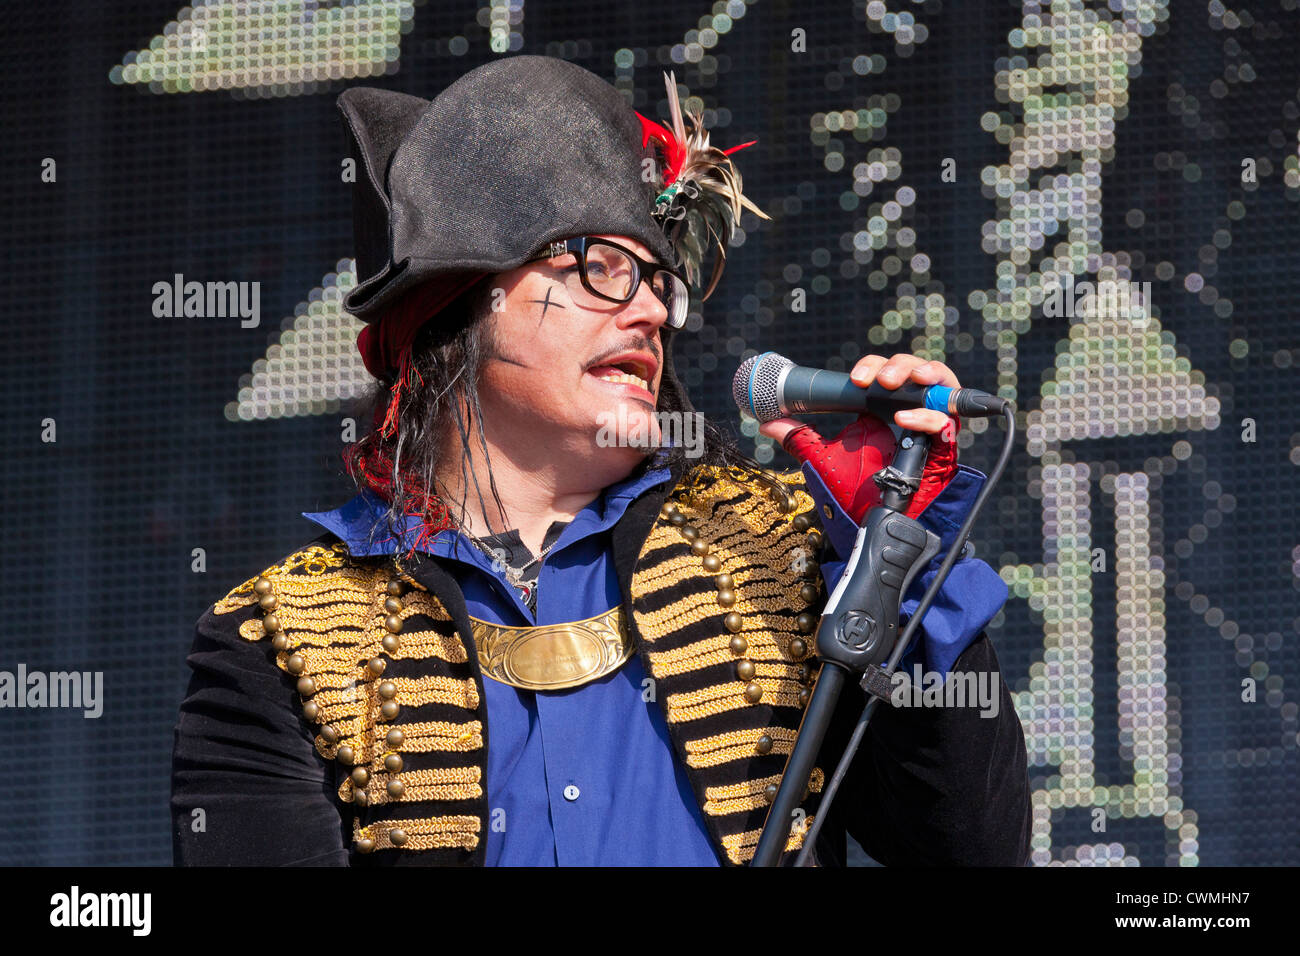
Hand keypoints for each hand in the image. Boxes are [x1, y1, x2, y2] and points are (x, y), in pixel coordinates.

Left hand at [758, 354, 960, 520]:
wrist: (873, 531)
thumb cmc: (856, 496)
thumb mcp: (823, 459)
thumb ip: (799, 437)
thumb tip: (765, 420)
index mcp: (881, 411)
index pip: (883, 374)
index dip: (871, 367)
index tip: (853, 379)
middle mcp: (908, 414)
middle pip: (913, 372)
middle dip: (896, 366)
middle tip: (875, 379)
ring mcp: (928, 430)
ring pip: (939, 386)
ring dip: (921, 374)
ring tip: (894, 382)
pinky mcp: (943, 452)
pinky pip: (946, 425)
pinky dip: (927, 417)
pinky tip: (904, 419)